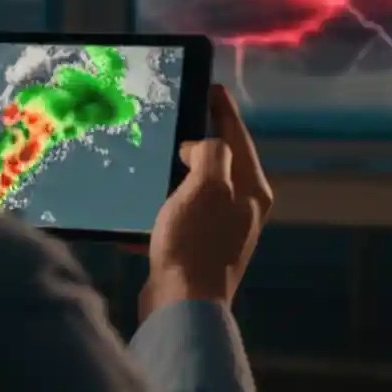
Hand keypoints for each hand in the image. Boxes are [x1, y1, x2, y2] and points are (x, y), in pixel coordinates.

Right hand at [138, 84, 273, 321]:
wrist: (180, 305)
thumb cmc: (195, 243)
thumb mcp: (207, 184)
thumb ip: (210, 152)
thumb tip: (196, 148)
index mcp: (251, 189)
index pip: (237, 136)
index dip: (222, 108)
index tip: (209, 85)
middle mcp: (241, 208)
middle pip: (220, 160)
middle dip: (199, 137)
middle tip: (178, 115)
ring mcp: (220, 230)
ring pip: (197, 186)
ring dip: (176, 170)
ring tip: (154, 153)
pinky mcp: (196, 249)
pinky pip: (179, 214)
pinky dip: (161, 203)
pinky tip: (140, 201)